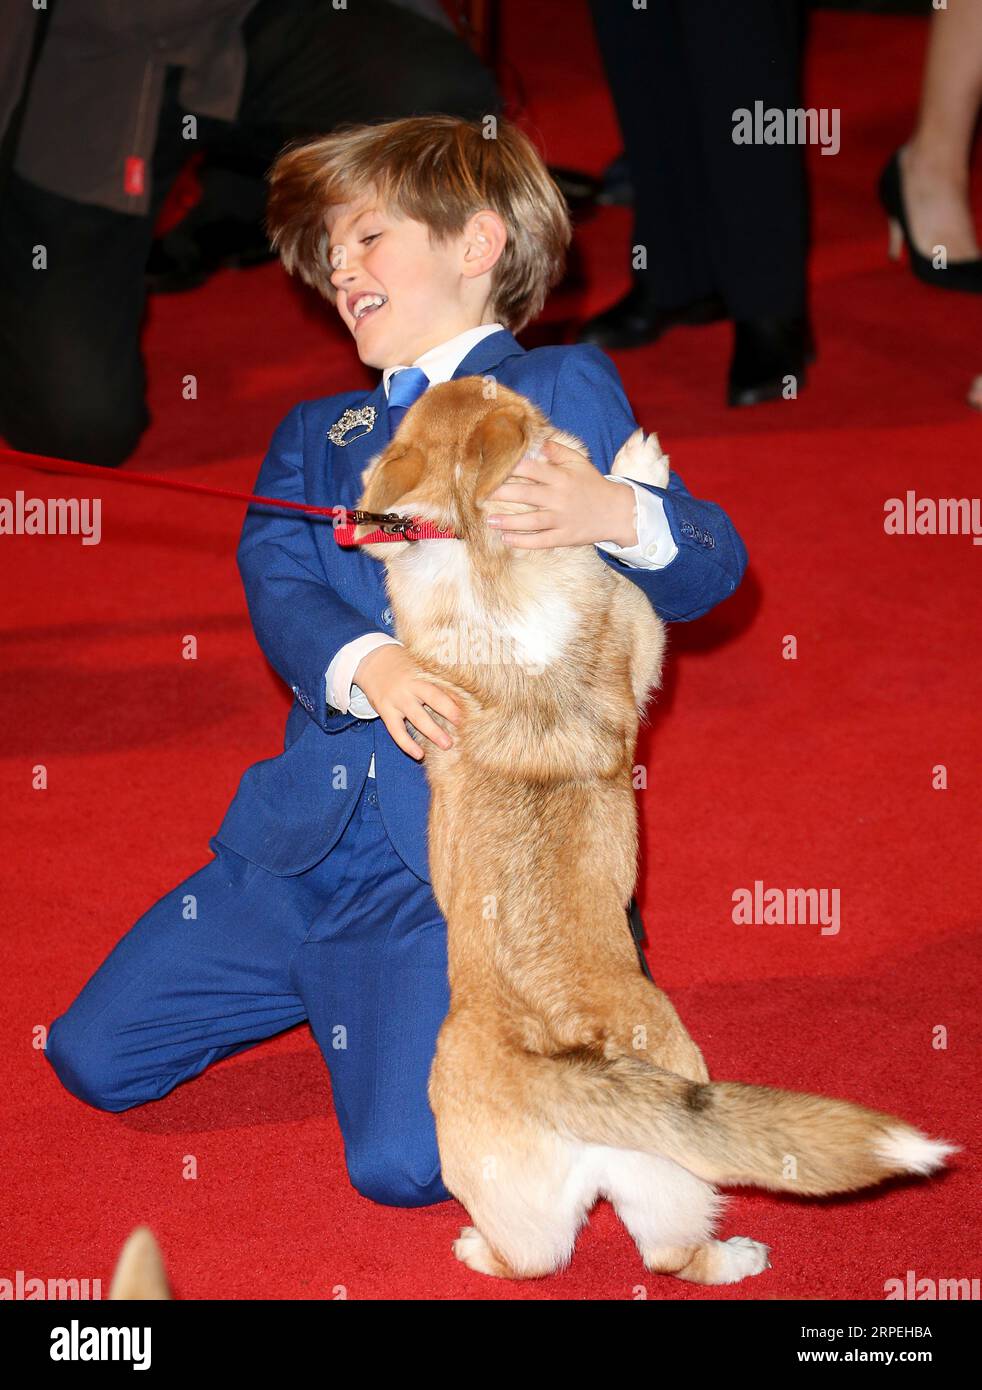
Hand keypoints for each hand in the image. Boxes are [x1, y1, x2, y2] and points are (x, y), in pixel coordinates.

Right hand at [353, 644, 461, 761]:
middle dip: (449, 712)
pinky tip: (419, 755)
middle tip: (464, 725)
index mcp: (423, 673)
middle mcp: (411, 686)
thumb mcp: (420, 665)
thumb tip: (465, 692)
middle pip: (433, 698)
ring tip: (448, 745)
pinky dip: (407, 744)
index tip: (474, 706)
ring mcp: (397, 700)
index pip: (443, 683)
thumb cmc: (403, 665)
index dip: (458, 695)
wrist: (371, 660)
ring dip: (433, 732)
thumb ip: (437, 677)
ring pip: (417, 718)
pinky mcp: (385, 711)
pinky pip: (397, 731)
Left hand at [484, 437, 637, 548]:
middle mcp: (559, 498)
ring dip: (508, 522)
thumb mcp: (579, 462)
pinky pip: (540, 541)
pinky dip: (522, 542)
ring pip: (531, 521)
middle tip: (480, 495)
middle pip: (526, 495)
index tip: (490, 468)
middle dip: (501, 494)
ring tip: (488, 521)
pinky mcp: (564, 537)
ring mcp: (562, 519)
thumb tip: (538, 442)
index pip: (531, 470)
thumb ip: (558, 451)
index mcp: (561, 477)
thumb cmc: (593, 485)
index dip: (510, 468)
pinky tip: (506, 540)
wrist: (617, 512)